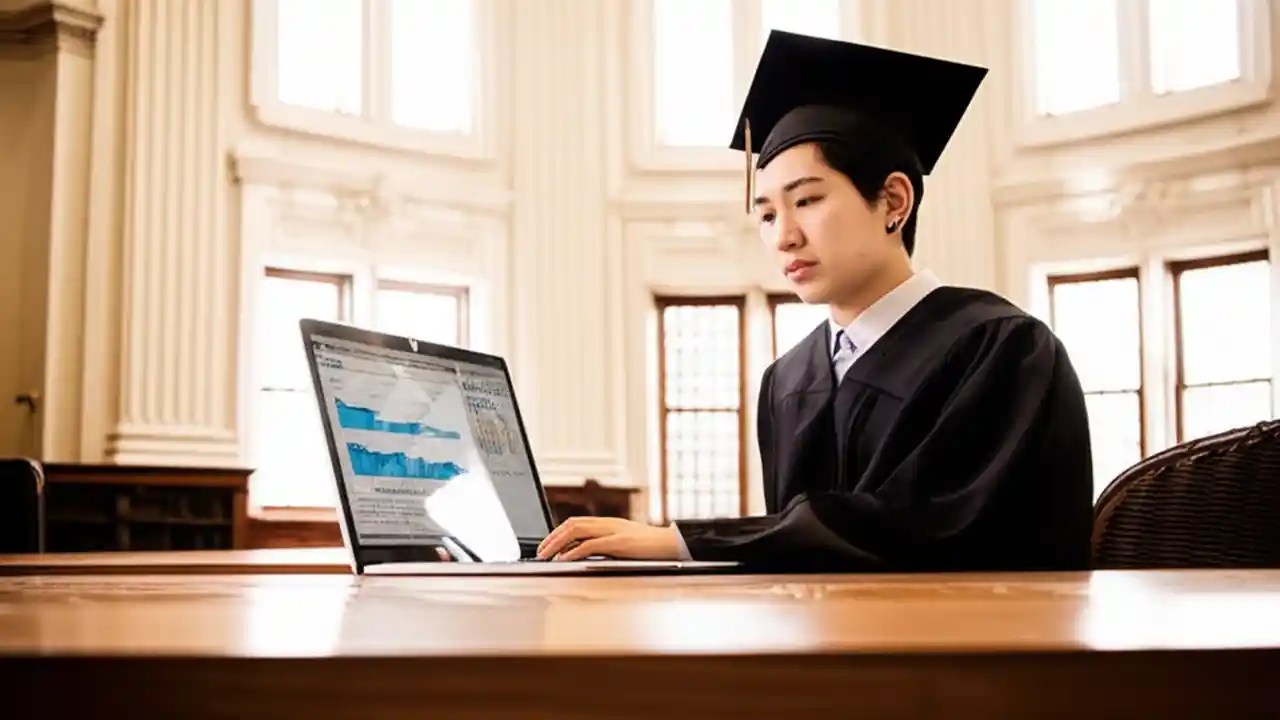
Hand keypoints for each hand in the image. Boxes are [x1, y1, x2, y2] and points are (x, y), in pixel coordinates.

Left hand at [537, 517, 680, 560]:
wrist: (675, 545)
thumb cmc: (652, 548)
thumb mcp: (626, 544)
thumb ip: (607, 546)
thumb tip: (585, 556)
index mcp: (609, 523)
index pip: (576, 522)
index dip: (557, 532)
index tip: (546, 546)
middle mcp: (609, 523)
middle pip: (572, 524)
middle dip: (552, 537)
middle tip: (540, 552)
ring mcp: (614, 531)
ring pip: (577, 530)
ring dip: (558, 543)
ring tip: (546, 555)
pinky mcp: (620, 542)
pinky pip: (591, 544)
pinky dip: (574, 551)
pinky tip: (565, 559)